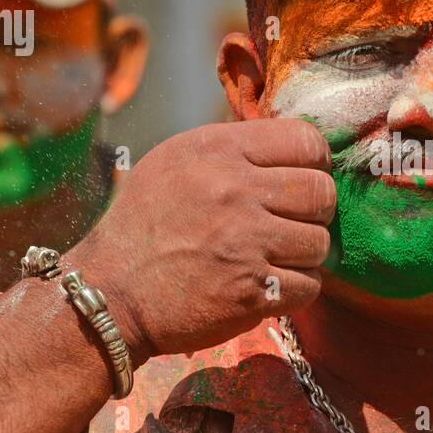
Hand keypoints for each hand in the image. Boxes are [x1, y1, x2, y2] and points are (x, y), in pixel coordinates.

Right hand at [67, 118, 334, 363]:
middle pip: (322, 192)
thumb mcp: (175, 162)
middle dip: (314, 210)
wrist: (110, 293)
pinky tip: (269, 284)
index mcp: (218, 150)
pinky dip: (296, 289)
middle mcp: (235, 190)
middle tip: (291, 223)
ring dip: (304, 253)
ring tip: (274, 256)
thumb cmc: (144, 225)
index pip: (306, 140)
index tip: (305, 178)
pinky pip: (310, 285)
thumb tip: (296, 148)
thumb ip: (233, 150)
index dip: (315, 161)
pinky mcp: (253, 290)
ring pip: (321, 242)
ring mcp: (246, 242)